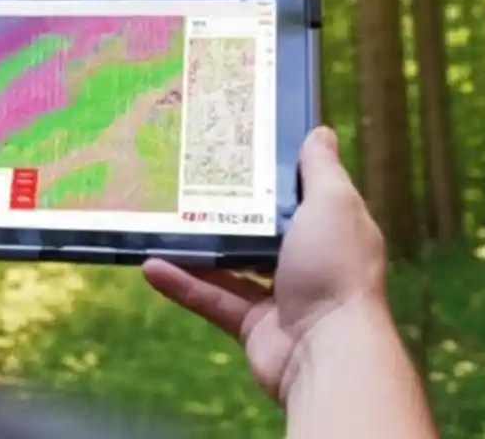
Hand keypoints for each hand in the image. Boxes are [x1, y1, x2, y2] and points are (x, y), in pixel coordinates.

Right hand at [142, 126, 389, 400]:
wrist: (328, 352)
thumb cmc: (334, 268)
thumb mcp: (333, 203)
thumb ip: (321, 170)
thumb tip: (321, 132)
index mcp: (330, 228)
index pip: (301, 194)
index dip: (273, 172)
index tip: (238, 147)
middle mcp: (307, 259)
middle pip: (261, 228)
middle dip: (227, 207)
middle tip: (186, 177)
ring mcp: (279, 295)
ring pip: (230, 264)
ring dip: (195, 247)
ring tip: (159, 220)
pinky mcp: (252, 325)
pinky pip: (212, 298)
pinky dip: (183, 285)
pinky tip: (150, 266)